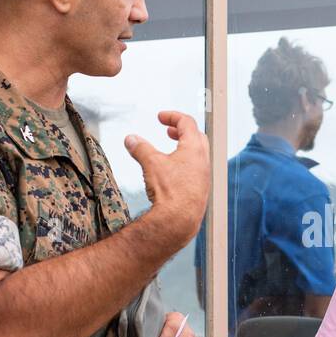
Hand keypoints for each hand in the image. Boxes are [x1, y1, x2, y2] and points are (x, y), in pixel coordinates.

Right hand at [124, 111, 209, 244]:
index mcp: (194, 148)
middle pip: (197, 137)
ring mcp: (204, 176)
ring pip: (198, 155)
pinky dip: (185, 164)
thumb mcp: (151, 163)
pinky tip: (172, 173)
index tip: (161, 117)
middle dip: (182, 131)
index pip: (187, 123)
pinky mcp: (201, 190)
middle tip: (169, 131)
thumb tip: (131, 139)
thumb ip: (140, 148)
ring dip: (184, 148)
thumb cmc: (170, 191)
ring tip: (169, 151)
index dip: (173, 116)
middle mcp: (203, 161)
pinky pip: (196, 171)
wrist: (180, 220)